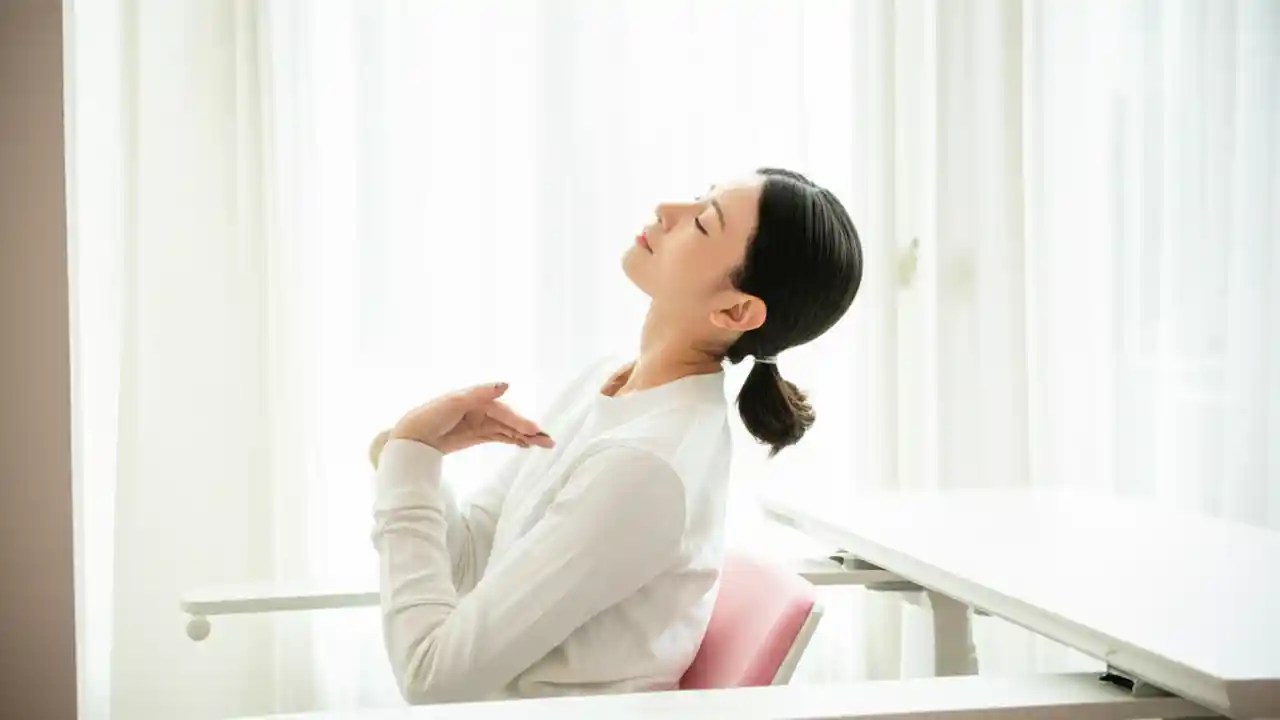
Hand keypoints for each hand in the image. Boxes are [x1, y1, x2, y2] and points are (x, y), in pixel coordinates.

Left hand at [386, 382, 553, 455]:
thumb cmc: (429, 416)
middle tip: (548, 441)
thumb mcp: (453, 402)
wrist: (411, 438)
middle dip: (528, 430)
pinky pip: (499, 437)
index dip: (518, 421)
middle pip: (509, 420)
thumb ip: (479, 394)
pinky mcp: (477, 435)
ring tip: (544, 445)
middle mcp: (481, 409)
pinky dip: (513, 440)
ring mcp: (480, 423)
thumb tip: (505, 384)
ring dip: (525, 436)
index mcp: (477, 399)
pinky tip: (526, 445)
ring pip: (508, 430)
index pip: (502, 411)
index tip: (533, 430)